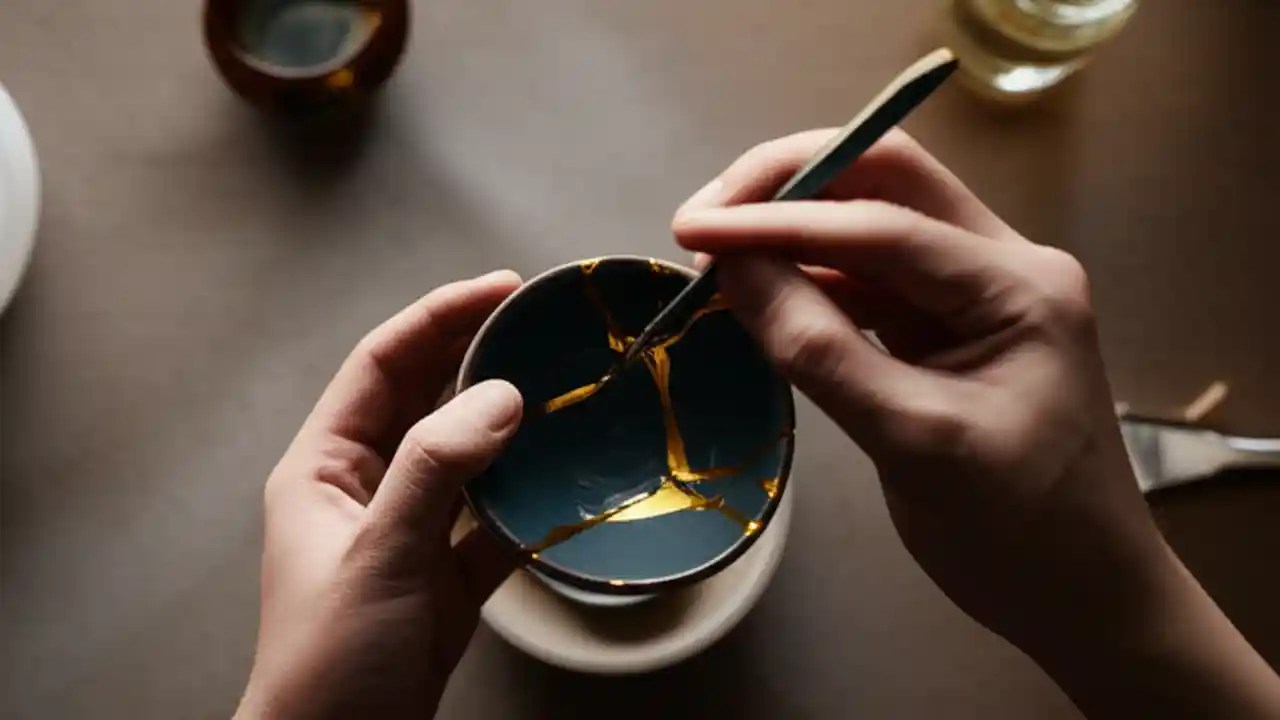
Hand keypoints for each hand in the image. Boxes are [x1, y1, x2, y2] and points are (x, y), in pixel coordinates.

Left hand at [236, 271, 523, 719]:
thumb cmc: (328, 661)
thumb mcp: (379, 553)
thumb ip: (435, 469)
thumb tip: (499, 398)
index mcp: (326, 466)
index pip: (383, 364)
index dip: (439, 317)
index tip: (498, 289)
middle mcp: (368, 485)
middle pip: (429, 397)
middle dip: (481, 356)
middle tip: (541, 325)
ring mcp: (412, 527)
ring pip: (469, 453)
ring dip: (513, 424)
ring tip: (566, 390)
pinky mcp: (448, 571)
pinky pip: (496, 514)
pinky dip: (530, 497)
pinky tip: (565, 481)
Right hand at [673, 129, 1279, 716]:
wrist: (1087, 596)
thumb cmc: (1021, 533)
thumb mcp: (914, 444)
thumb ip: (821, 352)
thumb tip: (733, 268)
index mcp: (1018, 286)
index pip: (883, 223)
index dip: (779, 219)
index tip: (693, 227)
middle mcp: (1002, 266)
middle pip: (886, 180)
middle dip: (788, 184)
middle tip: (703, 218)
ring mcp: (975, 294)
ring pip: (870, 225)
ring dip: (791, 231)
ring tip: (712, 258)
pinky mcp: (947, 328)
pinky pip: (867, 281)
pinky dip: (808, 281)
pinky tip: (758, 296)